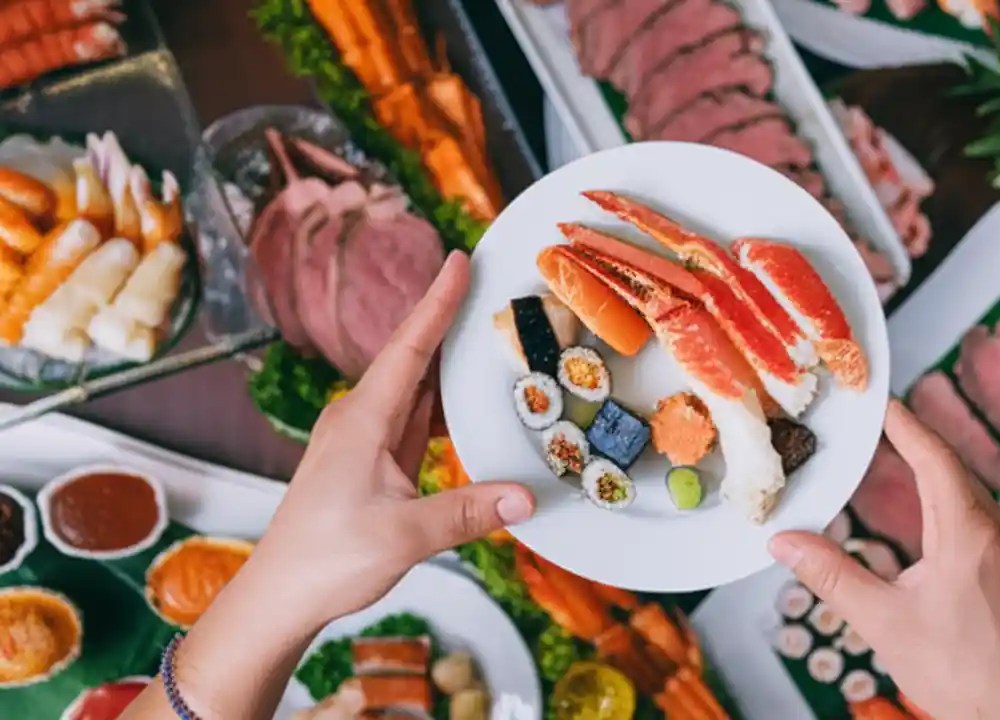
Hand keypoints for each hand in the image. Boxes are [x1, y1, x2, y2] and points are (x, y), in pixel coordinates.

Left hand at [250, 251, 535, 626]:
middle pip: (414, 358)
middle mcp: (360, 419)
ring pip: (415, 391)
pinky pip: (414, 421)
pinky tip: (472, 414)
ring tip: (493, 345)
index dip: (437, 302)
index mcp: (363, 420)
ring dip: (452, 370)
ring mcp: (364, 440)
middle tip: (493, 292)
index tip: (459, 260)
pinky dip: (445, 411)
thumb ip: (467, 513)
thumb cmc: (326, 560)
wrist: (281, 595)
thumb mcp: (404, 536)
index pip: (409, 347)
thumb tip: (525, 498)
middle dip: (452, 322)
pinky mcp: (370, 463)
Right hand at [769, 401, 999, 719]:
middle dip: (907, 442)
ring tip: (885, 455)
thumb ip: (831, 575)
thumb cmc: (962, 674)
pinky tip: (916, 510)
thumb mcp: (883, 622)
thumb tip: (784, 542)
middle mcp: (998, 530)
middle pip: (948, 467)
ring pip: (962, 491)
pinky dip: (939, 500)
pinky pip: (972, 514)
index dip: (904, 423)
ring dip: (923, 471)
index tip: (879, 399)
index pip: (933, 456)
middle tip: (868, 423)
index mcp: (970, 532)